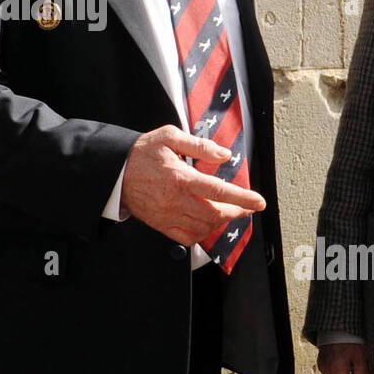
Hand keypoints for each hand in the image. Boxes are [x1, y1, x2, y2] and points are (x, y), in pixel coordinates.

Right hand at [120, 125, 264, 244]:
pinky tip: (208, 224)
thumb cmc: (142, 152)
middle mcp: (176, 200)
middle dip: (236, 212)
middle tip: (246, 207)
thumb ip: (199, 145)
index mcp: (180, 177)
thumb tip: (224, 154)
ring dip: (221, 223)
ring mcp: (168, 215)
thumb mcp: (170, 136)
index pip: (219, 191)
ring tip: (229, 213)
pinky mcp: (161, 225)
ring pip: (204, 228)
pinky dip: (203, 234)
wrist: (115, 172)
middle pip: (215, 214)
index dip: (242, 198)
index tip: (258, 202)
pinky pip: (187, 238)